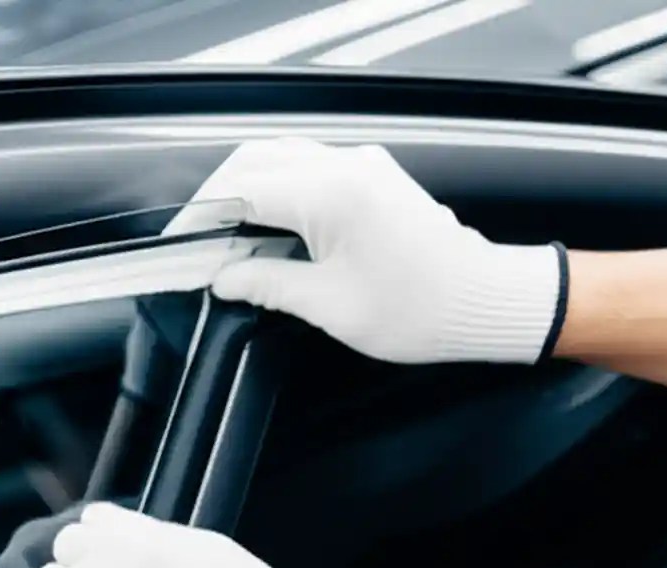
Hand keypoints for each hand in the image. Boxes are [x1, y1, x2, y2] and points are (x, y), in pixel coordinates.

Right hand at [182, 137, 563, 363]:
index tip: (180, 244)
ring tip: (228, 236)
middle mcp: (347, 166)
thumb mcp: (330, 307)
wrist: (486, 302)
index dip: (202, 216)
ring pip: (280, 157)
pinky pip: (309, 165)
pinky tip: (268, 225)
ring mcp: (363, 165)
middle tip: (197, 241)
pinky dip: (277, 187)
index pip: (243, 188)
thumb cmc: (421, 310)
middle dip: (218, 197)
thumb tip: (224, 278)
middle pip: (255, 160)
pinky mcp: (373, 175)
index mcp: (333, 194)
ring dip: (247, 189)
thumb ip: (267, 285)